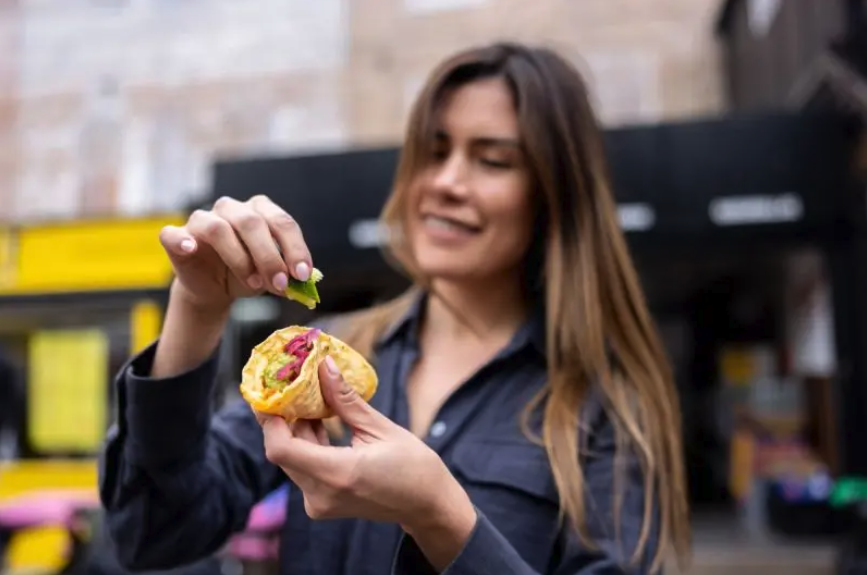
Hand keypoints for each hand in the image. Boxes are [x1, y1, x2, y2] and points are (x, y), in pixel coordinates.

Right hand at [160, 195, 312, 310]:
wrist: (215, 288)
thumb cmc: (248, 274)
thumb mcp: (272, 276)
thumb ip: (287, 274)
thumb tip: (303, 282)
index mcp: (260, 211)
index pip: (282, 222)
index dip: (295, 248)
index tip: (303, 275)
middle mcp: (232, 208)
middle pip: (252, 223)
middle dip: (270, 257)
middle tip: (280, 284)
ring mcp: (202, 219)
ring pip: (219, 228)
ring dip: (240, 258)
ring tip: (253, 283)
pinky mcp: (176, 236)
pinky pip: (173, 233)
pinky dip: (181, 240)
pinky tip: (190, 248)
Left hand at [260, 357, 477, 566]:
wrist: (426, 505)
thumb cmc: (413, 467)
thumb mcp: (380, 428)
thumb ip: (345, 400)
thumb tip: (324, 366)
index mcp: (338, 473)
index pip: (280, 447)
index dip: (270, 419)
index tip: (272, 391)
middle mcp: (322, 494)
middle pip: (283, 451)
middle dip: (284, 417)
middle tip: (291, 384)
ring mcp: (320, 503)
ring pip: (291, 459)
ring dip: (295, 428)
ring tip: (309, 397)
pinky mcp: (322, 503)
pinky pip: (302, 468)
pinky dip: (306, 443)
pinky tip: (318, 420)